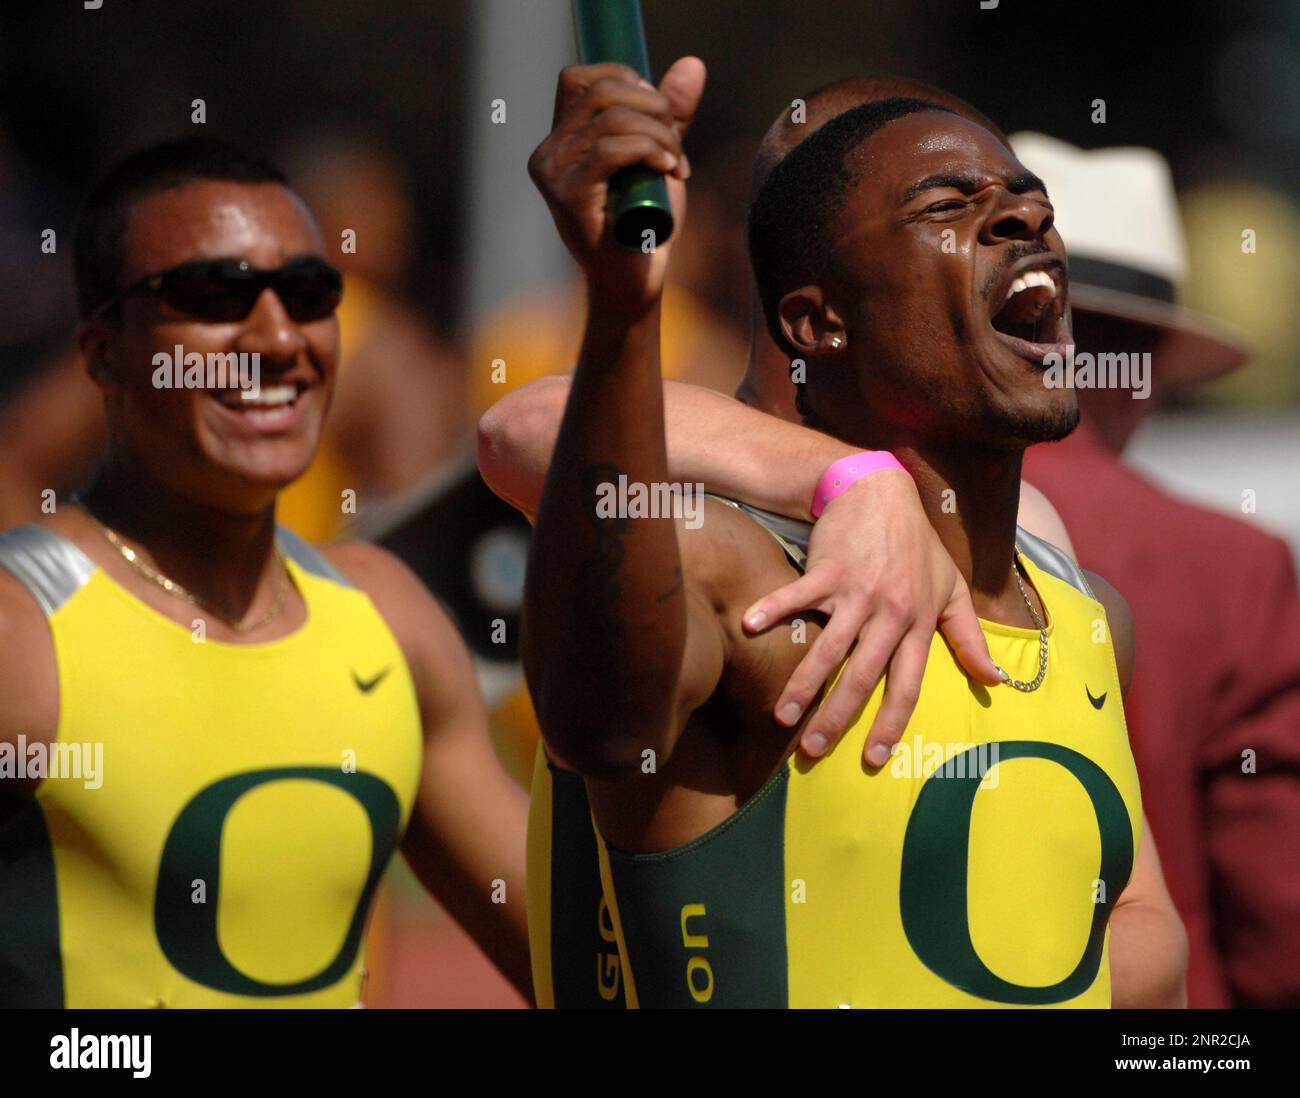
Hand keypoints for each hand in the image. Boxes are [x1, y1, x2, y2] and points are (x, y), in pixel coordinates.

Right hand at [528, 58, 704, 315]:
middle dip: (653, 108)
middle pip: (600, 92)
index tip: (661, 113)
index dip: (626, 79)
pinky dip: (649, 151)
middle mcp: (547, 154)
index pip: (580, 78)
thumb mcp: (660, 159)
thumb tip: (693, 63)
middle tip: (677, 145)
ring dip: (659, 136)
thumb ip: (671, 116)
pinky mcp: (567, 199)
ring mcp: (552, 176)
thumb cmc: (646, 224)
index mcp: (560, 140)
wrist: (636, 283)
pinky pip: (611, 151)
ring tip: (676, 164)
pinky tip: (667, 169)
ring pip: (611, 120)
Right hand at [741, 469, 1001, 765]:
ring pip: (829, 647)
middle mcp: (888, 612)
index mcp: (917, 622)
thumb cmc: (916, 544)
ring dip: (804, 683)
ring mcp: (856, 591)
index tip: (874, 758)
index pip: (907, 683)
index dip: (891, 722)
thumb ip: (968, 637)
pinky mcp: (827, 569)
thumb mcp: (951, 588)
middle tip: (814, 750)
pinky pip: (797, 595)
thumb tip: (995, 682)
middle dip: (837, 716)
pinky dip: (773, 609)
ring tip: (782, 716)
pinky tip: (749, 628)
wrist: (880, 492)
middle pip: (862, 675)